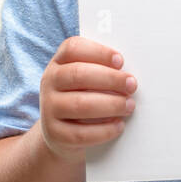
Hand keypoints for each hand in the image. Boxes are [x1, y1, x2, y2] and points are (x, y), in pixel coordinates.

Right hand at [38, 36, 137, 162]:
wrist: (60, 133)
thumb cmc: (82, 98)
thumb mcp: (86, 80)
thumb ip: (102, 70)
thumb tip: (129, 74)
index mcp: (59, 63)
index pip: (73, 48)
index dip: (98, 52)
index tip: (120, 61)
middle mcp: (49, 82)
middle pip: (78, 74)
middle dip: (110, 79)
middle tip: (132, 85)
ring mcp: (49, 108)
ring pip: (80, 104)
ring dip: (111, 105)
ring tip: (129, 106)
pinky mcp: (54, 133)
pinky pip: (81, 133)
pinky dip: (104, 130)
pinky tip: (119, 125)